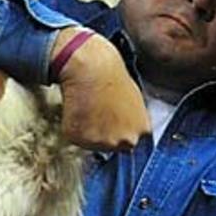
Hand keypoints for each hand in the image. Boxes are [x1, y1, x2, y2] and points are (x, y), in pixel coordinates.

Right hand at [52, 29, 148, 150]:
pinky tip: (78, 110)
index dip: (119, 131)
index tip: (112, 123)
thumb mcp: (135, 102)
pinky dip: (73, 127)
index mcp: (141, 131)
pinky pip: (75, 137)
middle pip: (112, 146)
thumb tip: (124, 127)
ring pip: (92, 143)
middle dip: (105, 134)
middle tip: (98, 114)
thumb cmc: (113, 78)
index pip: (130, 143)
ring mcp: (102, 142)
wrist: (92, 69)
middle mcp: (124, 141)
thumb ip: (132, 120)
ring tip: (89, 109)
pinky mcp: (80, 139)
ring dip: (88, 131)